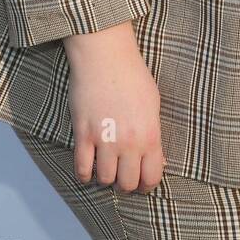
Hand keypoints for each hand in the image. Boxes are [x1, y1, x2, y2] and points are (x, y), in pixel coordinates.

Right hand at [63, 21, 165, 193]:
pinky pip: (82, 168)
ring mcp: (104, 140)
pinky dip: (85, 174)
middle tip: (124, 175)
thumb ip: (154, 134)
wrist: (105, 56)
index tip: (143, 182)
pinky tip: (89, 168)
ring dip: (106, 177)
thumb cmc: (133, 75)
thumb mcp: (153, 104)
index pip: (151, 176)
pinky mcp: (83, 134)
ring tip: (107, 167)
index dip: (147, 184)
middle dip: (126, 184)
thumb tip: (158, 160)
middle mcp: (129, 142)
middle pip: (127, 184)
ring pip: (105, 180)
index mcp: (150, 135)